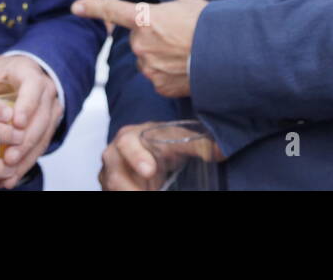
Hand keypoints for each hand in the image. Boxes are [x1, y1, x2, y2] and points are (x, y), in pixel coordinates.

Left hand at [0, 54, 62, 188]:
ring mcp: (50, 108)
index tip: (16, 123)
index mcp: (26, 70)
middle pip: (41, 116)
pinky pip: (40, 148)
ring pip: (44, 136)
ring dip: (26, 158)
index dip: (27, 105)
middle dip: (26, 141)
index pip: (33, 86)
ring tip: (7, 175)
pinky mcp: (48, 127)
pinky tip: (10, 179)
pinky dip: (25, 164)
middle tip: (8, 159)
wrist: (15, 77)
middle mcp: (44, 88)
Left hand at [72, 0, 207, 97]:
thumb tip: (170, 16)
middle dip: (153, 38)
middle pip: (139, 40)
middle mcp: (141, 43)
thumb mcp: (187, 4)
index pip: (113, 10)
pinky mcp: (158, 86)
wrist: (226, 54)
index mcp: (145, 18)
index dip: (93, 7)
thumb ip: (169, 9)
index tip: (75, 6)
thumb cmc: (208, 24)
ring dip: (161, 57)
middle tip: (178, 36)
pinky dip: (169, 74)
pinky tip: (186, 68)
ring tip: (187, 53)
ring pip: (148, 60)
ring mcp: (148, 67)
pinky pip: (158, 78)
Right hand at [98, 122, 226, 190]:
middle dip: (129, 189)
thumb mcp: (179, 141)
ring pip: (114, 190)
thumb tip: (222, 152)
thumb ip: (199, 145)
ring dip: (131, 193)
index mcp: (129, 137)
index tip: (150, 170)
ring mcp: (110, 177)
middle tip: (149, 194)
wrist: (150, 151)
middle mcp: (114, 157)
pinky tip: (152, 193)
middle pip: (115, 176)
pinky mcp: (113, 190)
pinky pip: (116, 195)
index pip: (126, 144)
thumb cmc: (162, 143)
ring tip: (153, 194)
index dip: (136, 157)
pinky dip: (129, 195)